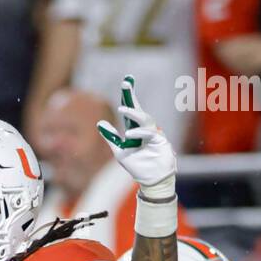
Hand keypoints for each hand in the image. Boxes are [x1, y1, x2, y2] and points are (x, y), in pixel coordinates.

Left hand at [97, 76, 175, 192]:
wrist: (151, 180)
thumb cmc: (138, 166)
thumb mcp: (120, 151)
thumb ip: (111, 137)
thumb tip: (99, 123)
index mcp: (135, 128)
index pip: (131, 109)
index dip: (128, 96)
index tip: (126, 81)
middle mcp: (145, 128)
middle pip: (138, 109)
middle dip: (132, 96)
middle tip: (126, 83)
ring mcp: (153, 134)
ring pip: (144, 119)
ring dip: (133, 113)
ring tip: (122, 109)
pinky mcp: (160, 142)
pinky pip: (150, 134)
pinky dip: (140, 133)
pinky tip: (130, 133)